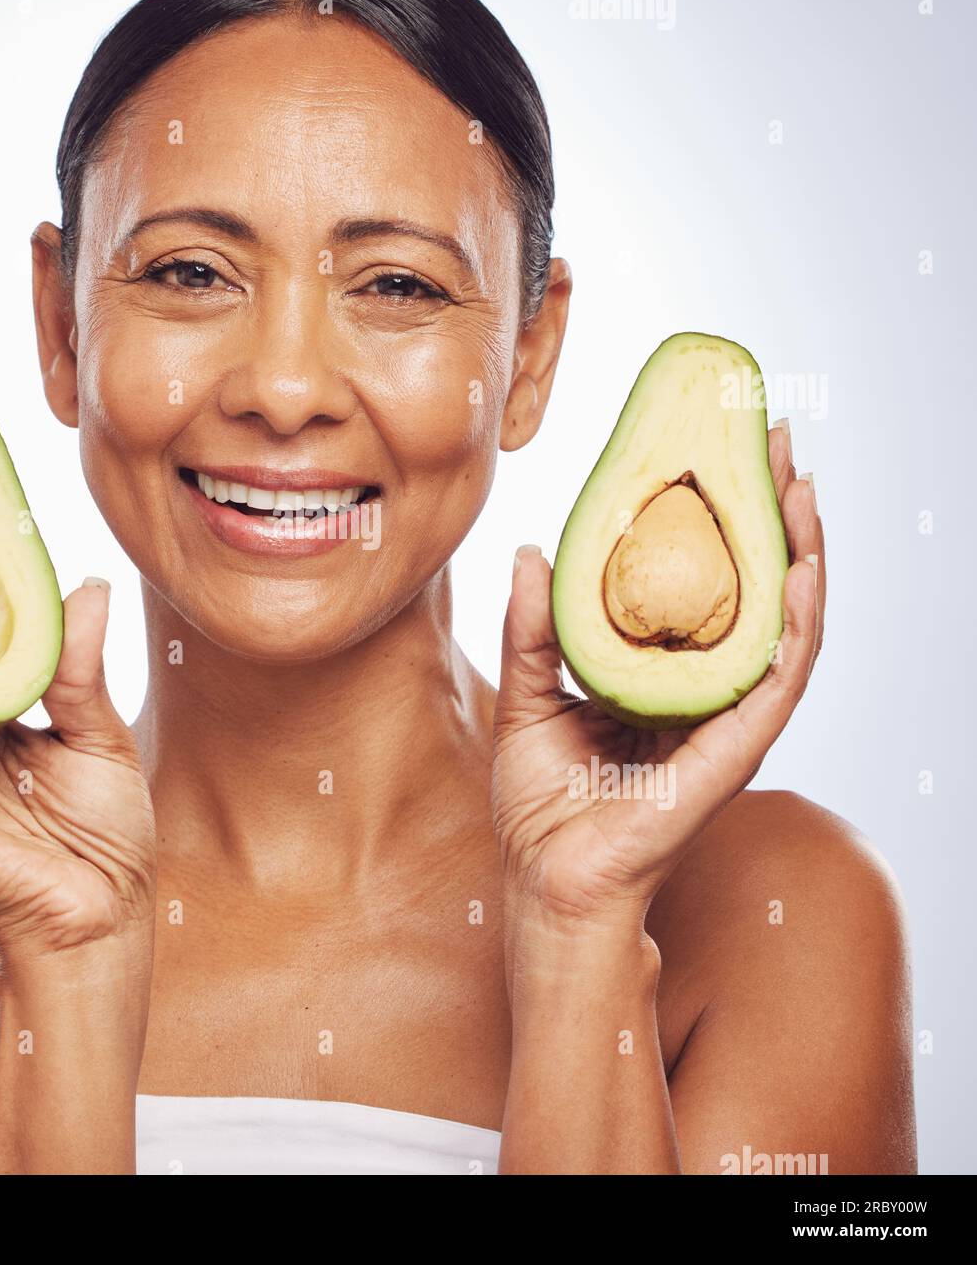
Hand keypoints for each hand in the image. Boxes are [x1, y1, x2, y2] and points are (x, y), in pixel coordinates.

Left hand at [491, 422, 823, 932]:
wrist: (547, 882)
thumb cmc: (542, 803)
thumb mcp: (525, 694)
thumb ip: (533, 627)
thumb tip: (533, 549)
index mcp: (662, 677)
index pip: (707, 586)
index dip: (719, 521)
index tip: (719, 451)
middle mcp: (704, 693)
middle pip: (754, 592)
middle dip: (769, 516)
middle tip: (774, 443)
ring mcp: (725, 723)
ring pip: (783, 629)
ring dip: (800, 557)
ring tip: (800, 491)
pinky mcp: (732, 754)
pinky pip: (776, 683)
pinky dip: (795, 628)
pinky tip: (801, 573)